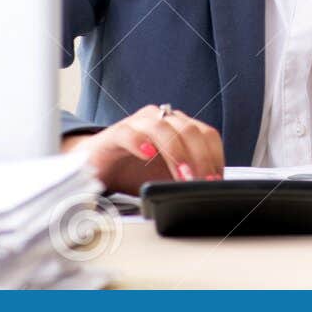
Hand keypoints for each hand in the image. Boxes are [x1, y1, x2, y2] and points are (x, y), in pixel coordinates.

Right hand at [61, 104, 225, 193]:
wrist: (96, 166)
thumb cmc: (133, 170)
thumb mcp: (167, 178)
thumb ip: (185, 179)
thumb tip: (208, 192)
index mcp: (179, 127)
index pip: (206, 134)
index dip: (215, 156)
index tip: (216, 179)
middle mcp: (162, 119)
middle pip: (189, 130)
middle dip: (200, 158)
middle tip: (201, 181)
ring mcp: (139, 123)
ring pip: (164, 128)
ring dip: (177, 152)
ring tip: (183, 175)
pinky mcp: (116, 133)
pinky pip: (130, 131)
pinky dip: (141, 142)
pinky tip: (148, 155)